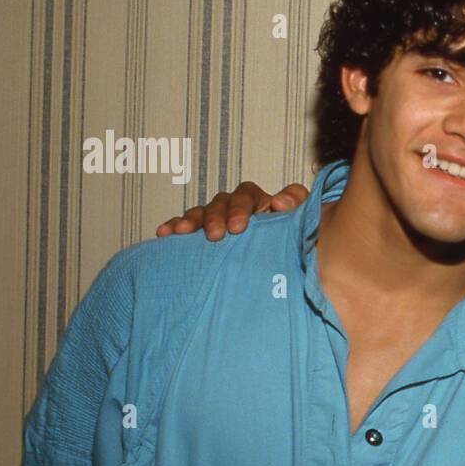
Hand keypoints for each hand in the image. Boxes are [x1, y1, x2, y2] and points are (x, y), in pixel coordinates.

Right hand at [154, 180, 309, 240]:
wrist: (278, 271)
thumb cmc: (290, 242)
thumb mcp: (300, 224)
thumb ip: (297, 207)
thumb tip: (280, 202)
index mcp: (260, 203)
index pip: (247, 194)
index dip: (241, 207)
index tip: (238, 228)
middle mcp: (236, 207)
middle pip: (221, 202)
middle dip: (215, 217)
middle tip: (215, 236)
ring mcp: (217, 219)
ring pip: (200, 212)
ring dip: (191, 220)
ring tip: (180, 232)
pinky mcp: (203, 233)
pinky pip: (185, 226)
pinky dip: (174, 226)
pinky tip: (164, 233)